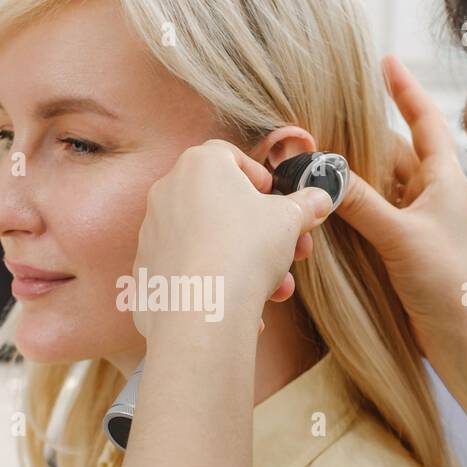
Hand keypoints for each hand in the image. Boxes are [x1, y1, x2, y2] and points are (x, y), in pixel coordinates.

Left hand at [131, 140, 332, 340]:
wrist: (201, 309)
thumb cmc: (245, 250)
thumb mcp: (290, 220)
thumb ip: (305, 205)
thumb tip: (320, 199)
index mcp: (199, 165)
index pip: (231, 157)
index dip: (260, 178)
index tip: (278, 202)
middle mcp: (167, 191)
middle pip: (223, 205)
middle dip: (263, 231)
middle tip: (293, 251)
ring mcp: (152, 231)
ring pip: (209, 240)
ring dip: (246, 261)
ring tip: (277, 288)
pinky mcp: (146, 268)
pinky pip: (190, 269)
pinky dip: (216, 282)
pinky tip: (244, 307)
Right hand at [336, 56, 466, 360]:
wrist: (465, 342)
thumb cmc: (450, 284)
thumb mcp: (402, 238)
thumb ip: (361, 203)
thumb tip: (321, 172)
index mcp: (444, 179)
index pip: (423, 122)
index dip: (404, 91)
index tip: (385, 62)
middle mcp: (428, 195)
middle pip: (388, 152)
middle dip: (355, 138)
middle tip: (314, 124)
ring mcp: (413, 223)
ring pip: (373, 186)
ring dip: (346, 177)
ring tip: (307, 160)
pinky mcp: (398, 250)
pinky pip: (367, 217)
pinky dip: (346, 209)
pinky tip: (320, 207)